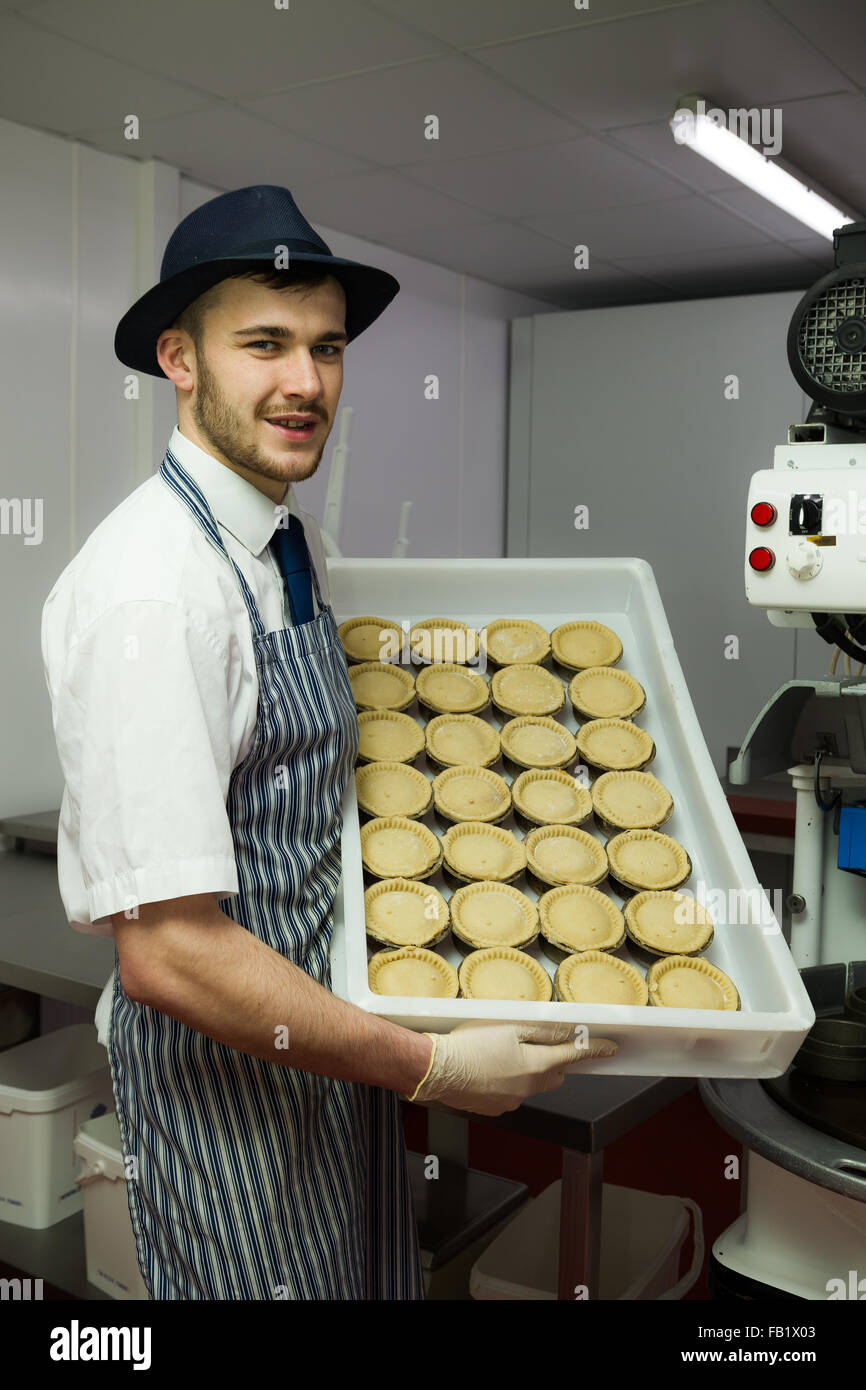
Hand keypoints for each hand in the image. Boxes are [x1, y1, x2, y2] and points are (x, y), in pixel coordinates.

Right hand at [404, 1019, 617, 1116]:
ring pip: (532, 1085)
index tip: (610, 1048)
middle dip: (554, 1061)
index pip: (575, 1057)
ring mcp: (512, 1102)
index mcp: (536, 1066)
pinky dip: (507, 1082)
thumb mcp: (509, 1027)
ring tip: (501, 1054)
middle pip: (554, 1075)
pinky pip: (512, 1094)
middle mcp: (528, 1089)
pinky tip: (488, 1069)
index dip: (594, 1050)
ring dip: (527, 1071)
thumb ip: (544, 1032)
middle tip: (540, 1044)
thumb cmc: (468, 1043)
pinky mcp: (495, 1108)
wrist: (435, 1069)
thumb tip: (571, 1033)